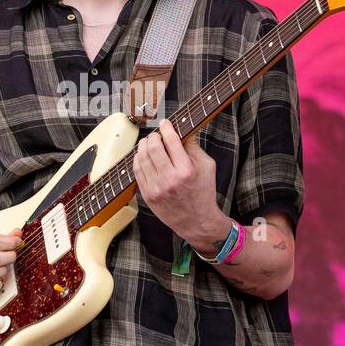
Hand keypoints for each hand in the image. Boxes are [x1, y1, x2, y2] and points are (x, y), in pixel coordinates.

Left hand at [132, 118, 223, 238]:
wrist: (197, 222)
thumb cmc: (204, 192)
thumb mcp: (207, 166)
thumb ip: (194, 147)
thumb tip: (182, 130)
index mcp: (187, 170)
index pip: (171, 141)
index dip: (167, 128)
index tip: (165, 123)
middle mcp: (170, 179)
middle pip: (153, 147)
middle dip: (154, 136)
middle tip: (157, 135)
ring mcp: (156, 189)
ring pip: (142, 158)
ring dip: (144, 146)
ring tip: (149, 143)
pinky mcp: (147, 196)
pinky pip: (137, 171)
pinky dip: (138, 160)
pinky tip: (144, 156)